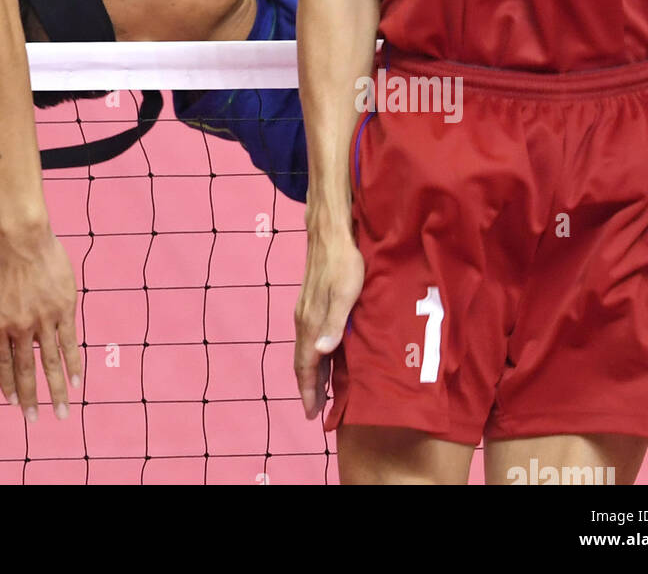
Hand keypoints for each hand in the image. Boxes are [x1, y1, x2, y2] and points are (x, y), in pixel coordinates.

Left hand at [0, 226, 80, 419]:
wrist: (20, 234)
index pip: (3, 363)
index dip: (7, 385)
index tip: (12, 403)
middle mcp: (20, 327)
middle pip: (26, 370)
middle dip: (30, 398)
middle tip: (35, 420)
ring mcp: (44, 319)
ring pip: (51, 362)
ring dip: (55, 390)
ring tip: (61, 412)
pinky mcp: (64, 308)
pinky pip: (69, 341)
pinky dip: (73, 363)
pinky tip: (76, 381)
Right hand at [294, 222, 363, 419]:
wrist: (329, 233)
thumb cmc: (344, 263)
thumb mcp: (346, 293)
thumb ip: (334, 323)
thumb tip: (321, 352)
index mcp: (311, 322)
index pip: (306, 365)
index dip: (308, 390)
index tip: (311, 414)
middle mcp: (303, 320)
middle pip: (302, 361)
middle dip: (307, 387)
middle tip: (313, 411)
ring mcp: (304, 311)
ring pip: (304, 350)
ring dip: (310, 373)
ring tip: (319, 392)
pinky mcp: (309, 303)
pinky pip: (308, 338)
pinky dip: (313, 356)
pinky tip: (323, 358)